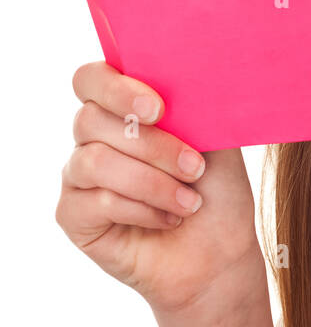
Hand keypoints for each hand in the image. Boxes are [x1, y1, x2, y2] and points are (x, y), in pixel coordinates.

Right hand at [56, 61, 263, 317]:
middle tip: (196, 167)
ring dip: (153, 182)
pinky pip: (96, 200)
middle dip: (154, 146)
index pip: (92, 78)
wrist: (220, 253)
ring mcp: (77, 176)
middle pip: (92, 120)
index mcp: (120, 109)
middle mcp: (91, 138)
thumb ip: (193, 105)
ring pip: (96, 162)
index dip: (117, 88)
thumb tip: (191, 73)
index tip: (159, 108)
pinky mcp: (73, 215)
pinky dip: (142, 210)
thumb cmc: (217, 193)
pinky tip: (168, 220)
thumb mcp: (215, 141)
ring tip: (190, 201)